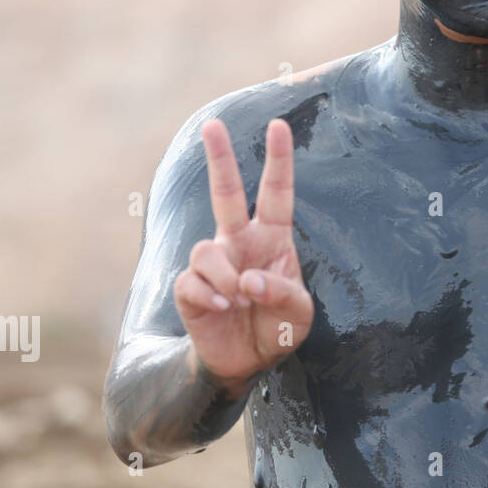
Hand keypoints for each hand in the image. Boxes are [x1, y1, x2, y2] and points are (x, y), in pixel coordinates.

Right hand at [173, 118, 312, 391]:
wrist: (246, 363)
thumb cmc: (277, 328)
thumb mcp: (297, 313)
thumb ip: (281, 293)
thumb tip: (247, 281)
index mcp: (273, 239)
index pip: (276, 193)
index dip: (278, 160)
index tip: (278, 126)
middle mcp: (240, 242)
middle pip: (226, 193)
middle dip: (219, 158)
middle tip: (212, 124)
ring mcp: (214, 264)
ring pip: (206, 248)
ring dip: (225, 276)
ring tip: (238, 300)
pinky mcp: (190, 288)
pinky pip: (191, 281)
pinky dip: (209, 296)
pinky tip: (221, 309)